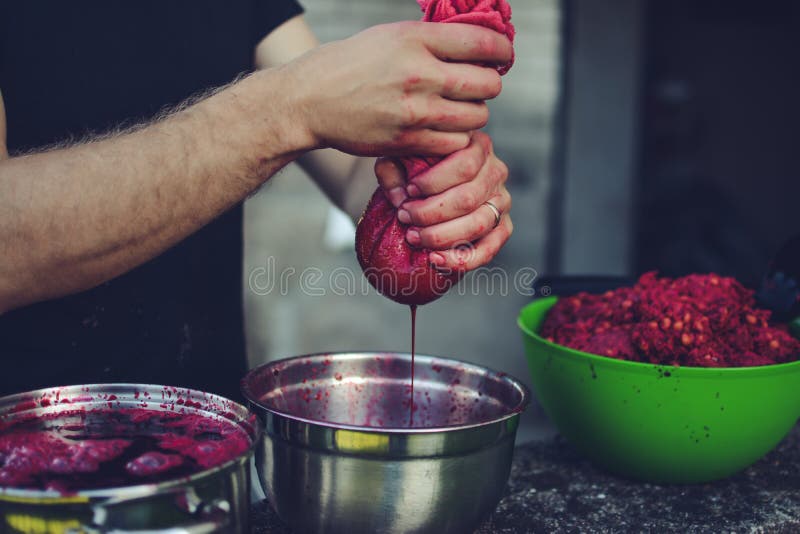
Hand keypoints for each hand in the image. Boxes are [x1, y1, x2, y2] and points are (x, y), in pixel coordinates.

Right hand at [281, 21, 511, 156]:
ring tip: (458, 109)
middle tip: (480, 85)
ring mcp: (414, 111)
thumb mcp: (389, 36)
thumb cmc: (350, 65)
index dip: (502, 51)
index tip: (503, 56)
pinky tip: (442, 129)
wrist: (309, 100)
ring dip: (473, 114)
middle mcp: (419, 73)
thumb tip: (474, 43)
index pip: (482, 43)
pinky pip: (454, 142)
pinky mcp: (407, 140)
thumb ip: (431, 40)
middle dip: (490, 85)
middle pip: (487, 84)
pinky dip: (454, 137)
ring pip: (476, 117)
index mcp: (415, 40)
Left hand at [375, 131, 511, 270]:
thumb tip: (401, 199)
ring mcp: (502, 201)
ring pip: (478, 224)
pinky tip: (435, 260)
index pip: (465, 166)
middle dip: (431, 213)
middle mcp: (496, 172)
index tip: (410, 190)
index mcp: (478, 146)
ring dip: (443, 236)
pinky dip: (462, 259)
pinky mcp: (502, 227)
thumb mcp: (400, 157)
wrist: (434, 183)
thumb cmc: (417, 165)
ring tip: (414, 238)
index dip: (435, 182)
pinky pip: (489, 249)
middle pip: (469, 198)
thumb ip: (393, 171)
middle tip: (405, 218)